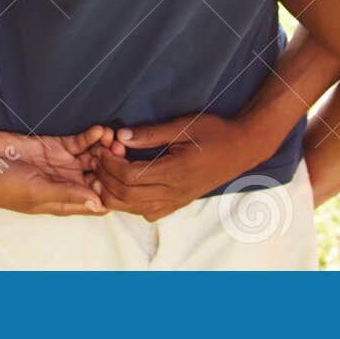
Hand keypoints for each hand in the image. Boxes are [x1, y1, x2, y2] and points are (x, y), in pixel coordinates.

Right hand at [0, 128, 118, 215]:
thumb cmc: (3, 187)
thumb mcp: (37, 193)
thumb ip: (68, 194)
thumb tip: (99, 205)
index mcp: (65, 201)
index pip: (98, 200)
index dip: (112, 191)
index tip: (122, 181)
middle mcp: (68, 183)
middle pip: (100, 176)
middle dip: (112, 166)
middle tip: (121, 155)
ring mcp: (63, 164)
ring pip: (94, 156)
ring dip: (105, 149)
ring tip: (112, 139)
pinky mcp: (56, 145)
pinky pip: (81, 141)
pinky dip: (92, 136)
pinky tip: (100, 130)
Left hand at [90, 113, 263, 221]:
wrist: (242, 148)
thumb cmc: (215, 133)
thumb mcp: (183, 126)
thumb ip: (151, 134)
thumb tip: (121, 136)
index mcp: (175, 172)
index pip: (130, 177)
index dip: (110, 164)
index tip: (102, 148)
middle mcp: (174, 193)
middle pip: (127, 196)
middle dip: (106, 178)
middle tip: (97, 159)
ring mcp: (176, 201)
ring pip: (134, 208)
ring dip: (114, 193)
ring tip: (104, 172)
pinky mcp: (178, 204)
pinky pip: (147, 212)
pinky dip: (129, 203)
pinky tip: (125, 186)